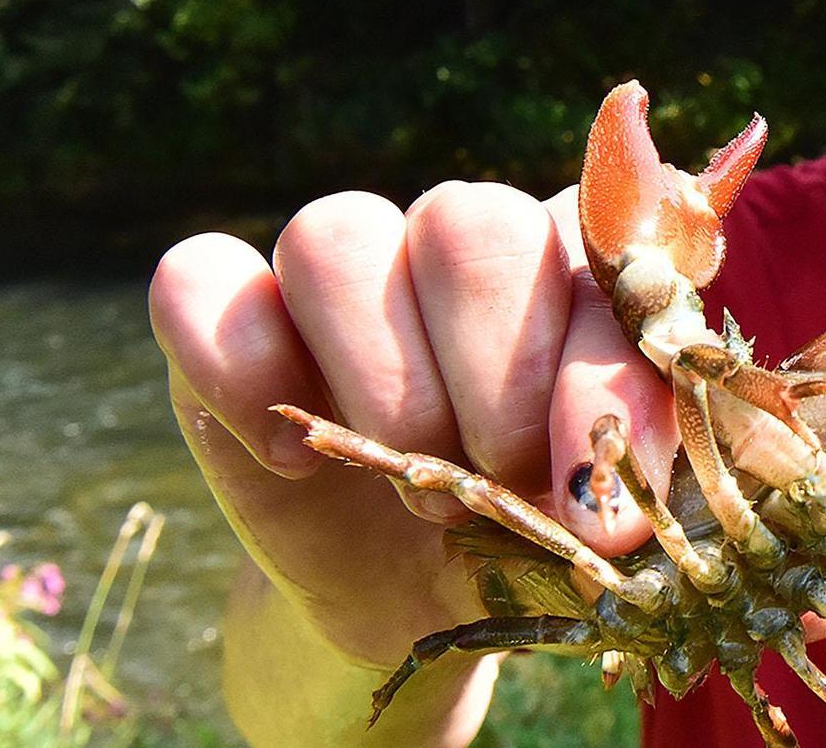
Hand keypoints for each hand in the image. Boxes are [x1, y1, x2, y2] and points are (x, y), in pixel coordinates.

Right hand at [149, 181, 680, 671]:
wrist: (425, 603)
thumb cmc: (544, 532)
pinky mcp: (234, 313)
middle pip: (470, 222)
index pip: (604, 250)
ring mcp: (349, 267)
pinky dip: (245, 378)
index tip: (608, 513)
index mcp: (587, 258)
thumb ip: (625, 468)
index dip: (603, 378)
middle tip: (502, 481)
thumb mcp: (606, 509)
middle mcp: (470, 236)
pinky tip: (294, 461)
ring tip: (418, 485)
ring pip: (335, 237)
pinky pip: (200, 282)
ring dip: (383, 387)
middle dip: (494, 382)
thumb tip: (613, 504)